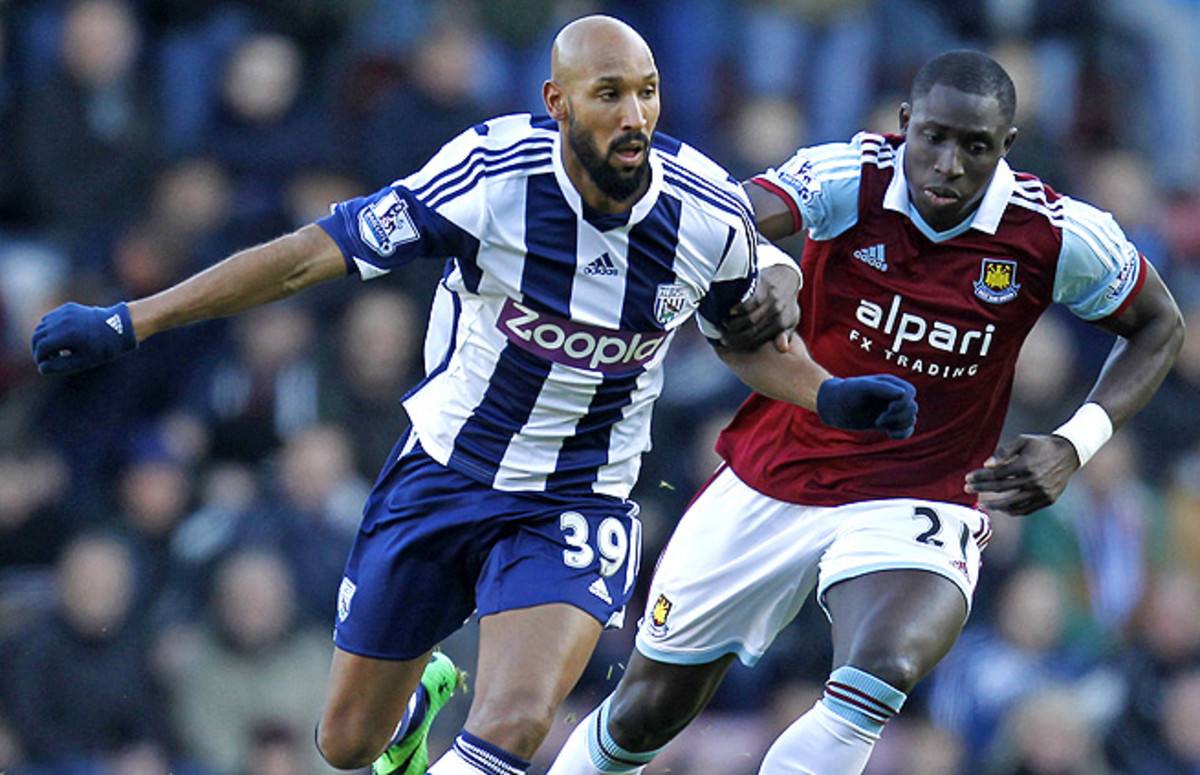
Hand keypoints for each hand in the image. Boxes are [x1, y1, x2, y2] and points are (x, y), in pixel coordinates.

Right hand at [30, 301, 137, 374]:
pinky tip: (61, 338)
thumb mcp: (82, 362)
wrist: (120, 327)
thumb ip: (59, 367)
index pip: (41, 348)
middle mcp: (62, 322)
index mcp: (66, 336)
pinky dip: (50, 328)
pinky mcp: (68, 307)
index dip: (40, 358)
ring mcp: (64, 312)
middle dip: (37, 349)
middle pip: (36, 336)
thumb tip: (41, 368)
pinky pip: (51, 318)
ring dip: (43, 338)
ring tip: (56, 350)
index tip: (46, 365)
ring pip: (42, 326)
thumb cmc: (103, 348)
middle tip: (45, 358)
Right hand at [721, 264, 800, 352]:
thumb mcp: (791, 320)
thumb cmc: (787, 301)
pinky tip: (730, 311)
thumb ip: (785, 335)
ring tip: (723, 324)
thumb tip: (783, 349)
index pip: (757, 340)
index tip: (727, 343)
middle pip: (751, 332)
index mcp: (782, 324)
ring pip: (749, 320)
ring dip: (733, 324)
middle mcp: (777, 314)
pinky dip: (738, 310)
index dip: (740, 344)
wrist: (789, 276)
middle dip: (733, 337)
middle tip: (722, 335)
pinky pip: (749, 304)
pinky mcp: (764, 289)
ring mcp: (771, 301)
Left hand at [816, 374, 916, 438]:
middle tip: (879, 419)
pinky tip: (890, 434)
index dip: (903, 403)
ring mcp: (892, 410)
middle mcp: (894, 396)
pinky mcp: (888, 423)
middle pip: (912, 408)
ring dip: (899, 424)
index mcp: (890, 383)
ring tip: (879, 423)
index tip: (888, 408)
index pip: (910, 392)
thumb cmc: (846, 392)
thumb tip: (903, 394)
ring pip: (910, 419)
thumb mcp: (862, 387)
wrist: (834, 406)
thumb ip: (883, 388)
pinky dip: (903, 434)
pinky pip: (906, 430)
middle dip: (898, 416)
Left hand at [964, 434, 1079, 515]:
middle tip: (967, 489)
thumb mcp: (1023, 441)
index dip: (980, 477)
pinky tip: (1001, 508)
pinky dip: (1012, 510)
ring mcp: (1042, 492)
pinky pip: (1026, 509)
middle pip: (1001, 488)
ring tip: (982, 503)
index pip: (996, 474)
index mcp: (1026, 464)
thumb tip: (986, 465)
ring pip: (1012, 503)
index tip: (968, 478)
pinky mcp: (1048, 499)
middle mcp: (1034, 480)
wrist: (1069, 453)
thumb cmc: (1041, 445)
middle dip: (981, 488)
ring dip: (994, 505)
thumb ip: (1004, 451)